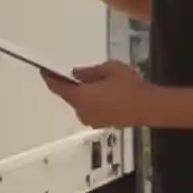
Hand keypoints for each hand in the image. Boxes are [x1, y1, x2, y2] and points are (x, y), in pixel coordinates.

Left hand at [42, 59, 157, 127]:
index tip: (44, 71)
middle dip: (70, 85)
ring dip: (82, 94)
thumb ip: (89, 72)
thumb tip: (75, 74)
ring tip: (96, 82)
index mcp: (81, 98)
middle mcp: (82, 112)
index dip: (50, 79)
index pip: (58, 88)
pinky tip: (103, 93)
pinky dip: (91, 101)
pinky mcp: (101, 124)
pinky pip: (90, 109)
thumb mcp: (109, 69)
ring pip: (80, 103)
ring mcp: (91, 120)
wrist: (149, 107)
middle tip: (74, 73)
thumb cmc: (128, 86)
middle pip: (70, 97)